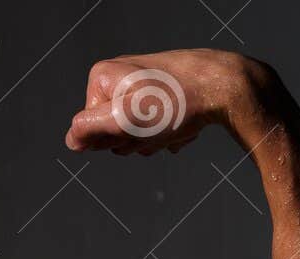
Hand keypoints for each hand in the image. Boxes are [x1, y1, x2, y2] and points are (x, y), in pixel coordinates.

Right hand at [65, 49, 270, 154]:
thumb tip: (71, 139)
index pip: (89, 127)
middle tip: (157, 129)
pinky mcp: (166, 93)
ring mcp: (144, 85)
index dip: (113, 138)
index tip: (136, 129)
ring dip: (154, 139)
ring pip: (136, 131)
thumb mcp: (125, 120)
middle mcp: (121, 77)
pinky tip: (186, 127)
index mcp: (103, 78)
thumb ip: (90, 129)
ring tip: (174, 127)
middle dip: (135, 139)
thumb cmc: (177, 102)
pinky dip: (169, 134)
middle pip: (112, 131)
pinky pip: (157, 126)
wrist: (228, 86)